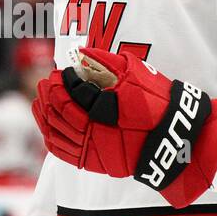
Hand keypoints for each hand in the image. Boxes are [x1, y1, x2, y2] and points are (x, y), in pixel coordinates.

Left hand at [32, 47, 216, 207]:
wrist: (175, 138)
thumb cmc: (157, 104)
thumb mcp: (136, 76)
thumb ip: (108, 63)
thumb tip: (83, 53)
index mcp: (103, 111)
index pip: (70, 94)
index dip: (60, 82)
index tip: (59, 72)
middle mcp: (94, 133)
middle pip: (59, 113)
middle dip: (49, 95)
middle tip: (46, 81)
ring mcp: (92, 151)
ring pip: (55, 133)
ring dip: (45, 115)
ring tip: (42, 99)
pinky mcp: (93, 163)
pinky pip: (61, 152)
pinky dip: (50, 136)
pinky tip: (47, 124)